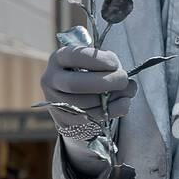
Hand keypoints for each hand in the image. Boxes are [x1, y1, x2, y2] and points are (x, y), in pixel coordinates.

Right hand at [41, 45, 137, 174]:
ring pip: (82, 104)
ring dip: (110, 100)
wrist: (75, 97)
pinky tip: (122, 105)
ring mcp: (54, 102)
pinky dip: (110, 112)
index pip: (74, 56)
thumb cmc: (90, 73)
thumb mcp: (95, 62)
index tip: (116, 63)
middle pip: (74, 84)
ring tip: (128, 93)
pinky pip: (88, 120)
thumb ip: (109, 66)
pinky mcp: (63, 121)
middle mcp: (51, 79)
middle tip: (123, 79)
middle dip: (104, 82)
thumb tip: (128, 81)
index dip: (97, 60)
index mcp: (59, 58)